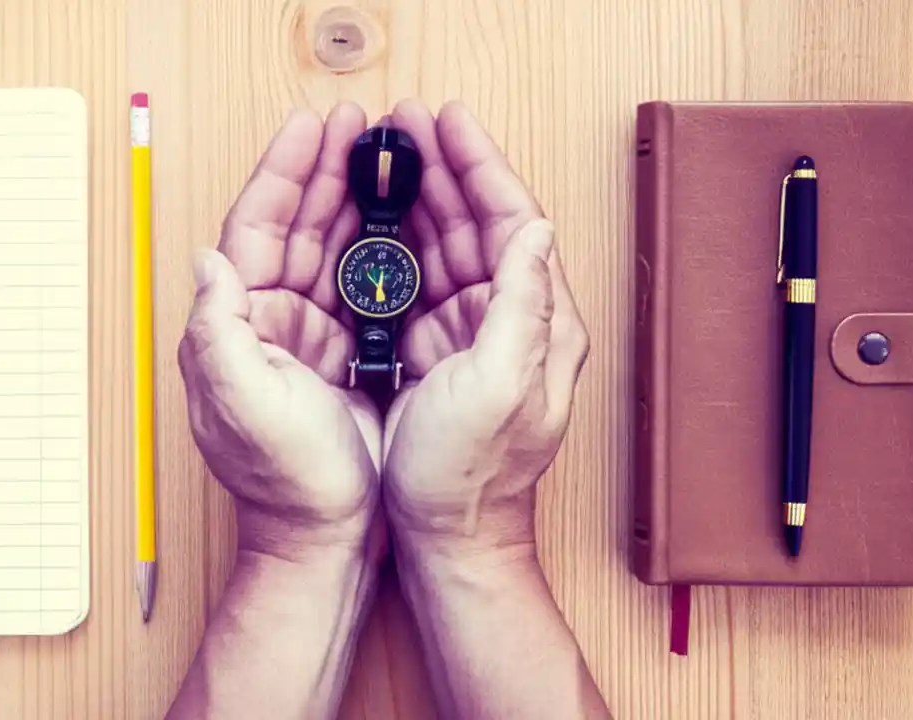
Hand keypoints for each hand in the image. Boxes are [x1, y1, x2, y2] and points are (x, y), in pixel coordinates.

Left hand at [178, 104, 382, 559]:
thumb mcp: (242, 403)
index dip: (282, 175)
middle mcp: (269, 321)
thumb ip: (218, 330)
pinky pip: (362, 282)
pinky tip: (399, 217)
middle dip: (323, 172)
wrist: (329, 534)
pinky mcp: (347, 352)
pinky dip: (379, 246)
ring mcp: (310, 335)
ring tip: (380, 156)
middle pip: (294, 226)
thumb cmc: (285, 479)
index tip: (310, 130)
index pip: (255, 229)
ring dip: (352, 200)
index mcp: (237, 325)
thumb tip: (207, 260)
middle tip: (355, 127)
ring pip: (330, 247)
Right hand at [382, 100, 589, 550]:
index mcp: (537, 321)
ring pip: (447, 245)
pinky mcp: (438, 352)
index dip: (483, 165)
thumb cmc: (472, 475)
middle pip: (479, 222)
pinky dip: (397, 245)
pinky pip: (418, 281)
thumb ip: (523, 304)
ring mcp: (472, 335)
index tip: (450, 123)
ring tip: (390, 158)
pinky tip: (375, 223)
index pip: (515, 220)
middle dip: (444, 169)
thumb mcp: (502, 385)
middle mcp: (510, 321)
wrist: (447, 535)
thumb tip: (534, 230)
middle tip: (407, 127)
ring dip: (420, 199)